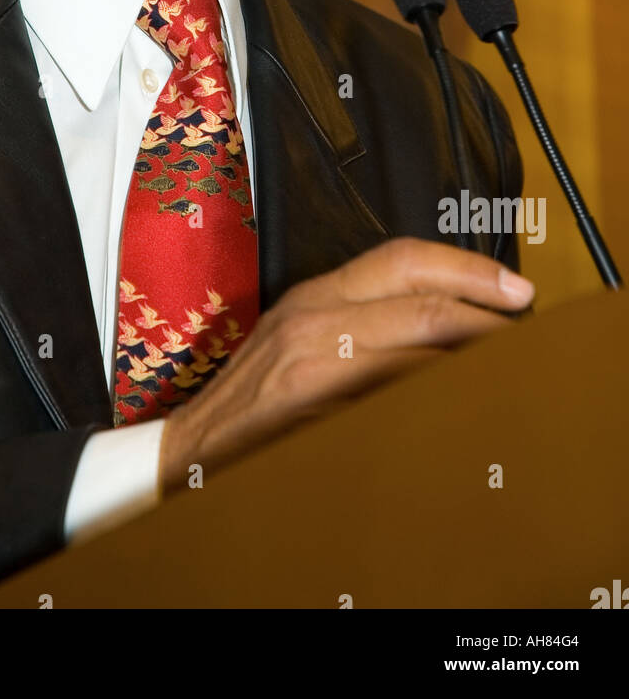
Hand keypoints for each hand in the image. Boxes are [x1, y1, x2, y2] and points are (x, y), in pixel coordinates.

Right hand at [158, 236, 534, 493]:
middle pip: (417, 297)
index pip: (401, 259)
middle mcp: (312, 318)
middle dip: (482, 309)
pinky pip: (387, 396)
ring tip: (501, 364)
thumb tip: (447, 326)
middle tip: (521, 322)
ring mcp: (309, 363)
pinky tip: (451, 405)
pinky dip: (428, 396)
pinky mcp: (308, 408)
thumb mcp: (304, 342)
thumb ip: (365, 326)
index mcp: (315, 296)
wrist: (188, 451)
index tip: (512, 289)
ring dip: (466, 355)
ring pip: (412, 345)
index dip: (466, 270)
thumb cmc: (252, 400)